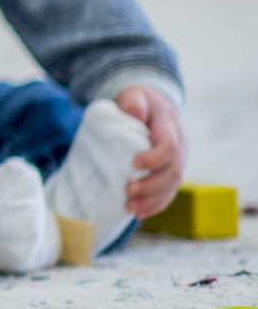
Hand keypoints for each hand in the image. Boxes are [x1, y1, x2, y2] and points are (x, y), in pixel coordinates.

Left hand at [115, 84, 185, 217]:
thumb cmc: (139, 102)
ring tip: (131, 208)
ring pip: (172, 186)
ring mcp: (177, 162)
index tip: (133, 163)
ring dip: (153, 200)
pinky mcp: (170, 173)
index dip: (155, 158)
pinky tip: (138, 213)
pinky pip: (168, 192)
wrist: (154, 106)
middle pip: (173, 171)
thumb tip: (134, 113)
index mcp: (170, 127)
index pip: (169, 146)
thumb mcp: (134, 95)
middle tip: (128, 192)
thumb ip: (133, 102)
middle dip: (152, 185)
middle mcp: (179, 147)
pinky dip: (155, 204)